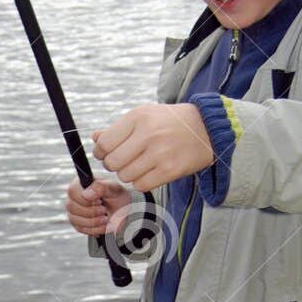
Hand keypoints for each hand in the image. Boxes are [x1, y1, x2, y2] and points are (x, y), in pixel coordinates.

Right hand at [65, 178, 133, 236]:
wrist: (122, 210)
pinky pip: (81, 229)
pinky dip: (95, 229)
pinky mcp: (78, 224)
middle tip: (104, 210)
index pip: (72, 191)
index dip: (85, 199)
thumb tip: (86, 193)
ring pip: (75, 220)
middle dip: (91, 211)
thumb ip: (101, 186)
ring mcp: (74, 211)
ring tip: (106, 218)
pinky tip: (104, 225)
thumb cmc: (117, 196)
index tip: (99, 201)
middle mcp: (74, 197)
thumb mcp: (114, 188)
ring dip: (93, 221)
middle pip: (71, 206)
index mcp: (81, 184)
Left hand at [92, 103, 214, 190]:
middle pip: (112, 163)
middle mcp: (148, 134)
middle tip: (122, 161)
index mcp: (138, 118)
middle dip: (113, 165)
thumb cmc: (170, 122)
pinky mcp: (170, 170)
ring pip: (125, 176)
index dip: (101, 152)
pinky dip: (141, 182)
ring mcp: (160, 154)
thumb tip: (95, 138)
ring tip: (138, 165)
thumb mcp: (144, 115)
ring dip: (128, 174)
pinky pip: (141, 185)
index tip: (107, 153)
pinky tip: (149, 172)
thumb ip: (118, 128)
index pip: (104, 143)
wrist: (206, 128)